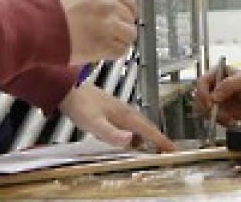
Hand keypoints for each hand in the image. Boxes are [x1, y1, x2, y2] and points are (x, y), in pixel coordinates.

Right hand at [55, 0, 136, 64]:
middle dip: (123, 27)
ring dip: (120, 40)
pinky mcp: (105, 45)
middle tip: (113, 33)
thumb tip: (112, 10)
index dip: (129, 12)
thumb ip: (99, 1)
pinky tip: (103, 51)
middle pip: (130, 20)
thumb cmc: (52, 11)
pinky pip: (120, 51)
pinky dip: (114, 52)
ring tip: (107, 43)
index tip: (126, 18)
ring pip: (129, 36)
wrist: (41, 26)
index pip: (130, 1)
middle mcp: (110, 6)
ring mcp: (110, 26)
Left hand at [59, 83, 175, 150]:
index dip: (161, 141)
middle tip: (168, 151)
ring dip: (148, 137)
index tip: (173, 150)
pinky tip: (130, 140)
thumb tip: (131, 140)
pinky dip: (135, 134)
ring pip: (138, 126)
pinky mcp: (111, 112)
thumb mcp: (95, 123)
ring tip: (153, 149)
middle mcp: (125, 112)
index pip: (148, 130)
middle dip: (158, 139)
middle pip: (147, 127)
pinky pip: (129, 125)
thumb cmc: (80, 106)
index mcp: (125, 116)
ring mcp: (118, 111)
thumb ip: (112, 133)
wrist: (68, 89)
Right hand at [193, 66, 240, 125]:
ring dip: (215, 117)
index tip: (209, 104)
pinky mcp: (221, 112)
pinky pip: (215, 119)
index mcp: (216, 74)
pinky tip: (233, 122)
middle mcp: (213, 88)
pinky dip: (222, 123)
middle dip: (206, 108)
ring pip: (205, 111)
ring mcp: (217, 101)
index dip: (202, 93)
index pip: (201, 83)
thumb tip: (214, 96)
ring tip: (230, 119)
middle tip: (216, 115)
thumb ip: (228, 85)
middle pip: (199, 98)